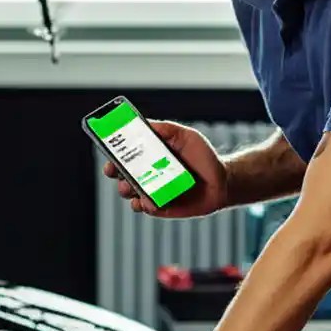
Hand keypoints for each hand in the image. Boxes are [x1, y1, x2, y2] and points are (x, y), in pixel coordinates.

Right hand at [105, 121, 227, 218]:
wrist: (222, 181)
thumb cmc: (203, 157)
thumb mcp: (186, 136)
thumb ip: (166, 129)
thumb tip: (144, 123)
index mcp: (148, 155)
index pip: (124, 153)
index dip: (112, 151)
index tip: (107, 148)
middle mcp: (146, 174)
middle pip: (119, 174)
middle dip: (112, 171)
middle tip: (113, 169)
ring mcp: (152, 191)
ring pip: (128, 192)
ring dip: (124, 188)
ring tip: (130, 185)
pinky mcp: (161, 207)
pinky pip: (145, 207)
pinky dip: (142, 203)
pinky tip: (146, 199)